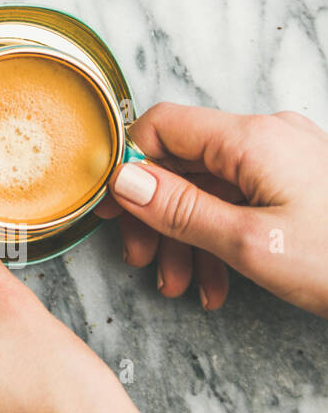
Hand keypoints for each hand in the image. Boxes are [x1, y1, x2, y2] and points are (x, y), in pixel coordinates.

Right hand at [99, 103, 327, 316]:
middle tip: (142, 259)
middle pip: (183, 163)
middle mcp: (267, 137)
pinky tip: (219, 283)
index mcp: (252, 138)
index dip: (128, 165)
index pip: (162, 126)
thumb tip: (123, 179)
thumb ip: (179, 208)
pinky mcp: (300, 184)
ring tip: (185, 286)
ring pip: (210, 189)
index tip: (111, 209)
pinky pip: (240, 200)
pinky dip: (220, 238)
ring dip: (187, 238)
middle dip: (157, 216)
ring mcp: (286, 159)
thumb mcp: (250, 243)